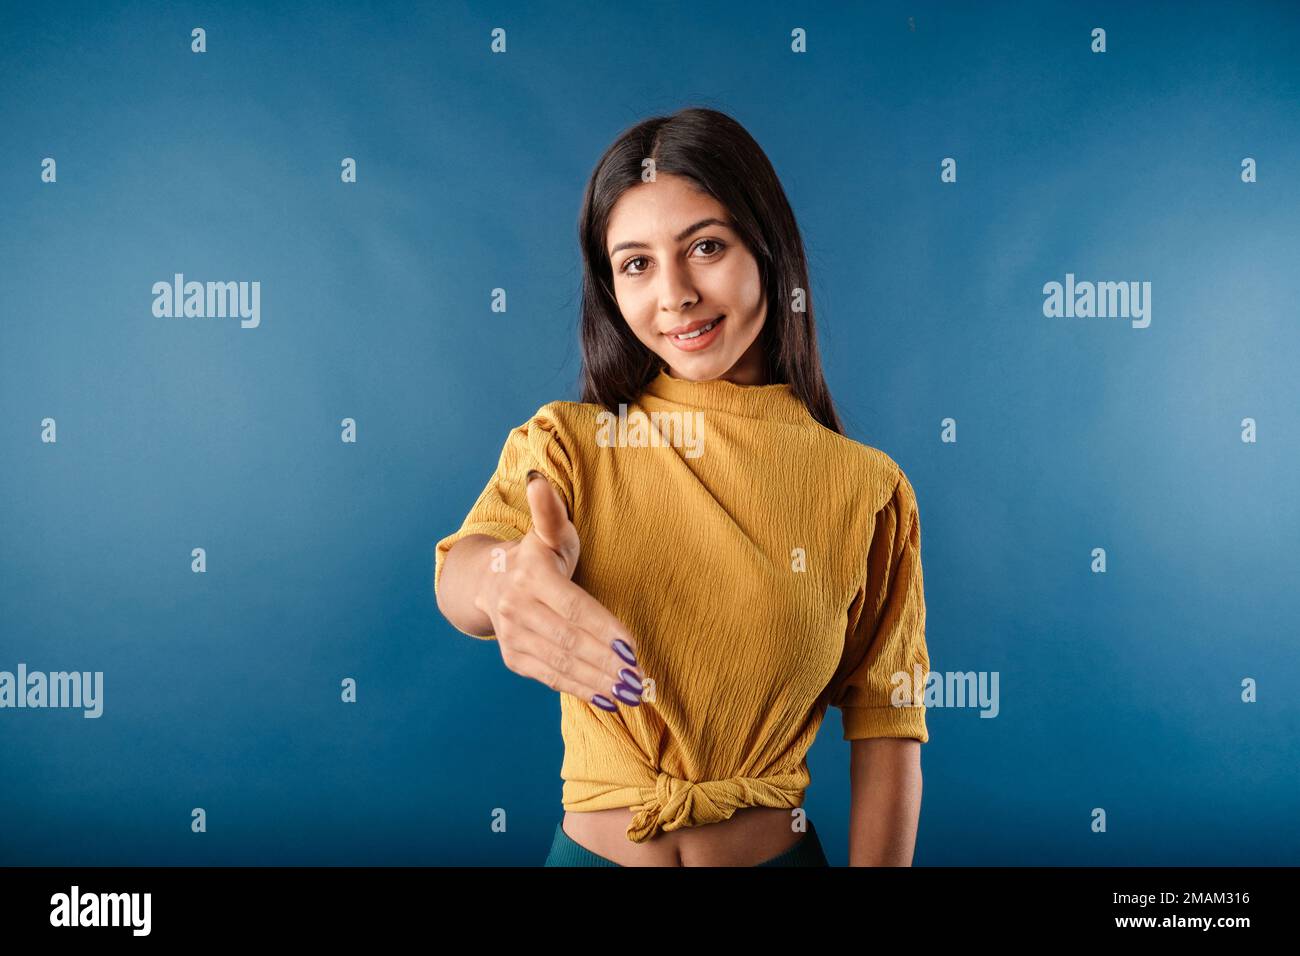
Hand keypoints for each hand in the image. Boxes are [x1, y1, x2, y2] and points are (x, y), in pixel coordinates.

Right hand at [474, 471, 643, 710]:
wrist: (491, 581)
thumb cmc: (537, 554)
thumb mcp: (549, 531)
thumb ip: (550, 511)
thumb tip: (538, 480)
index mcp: (530, 576)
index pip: (574, 608)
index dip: (603, 628)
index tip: (633, 647)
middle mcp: (516, 609)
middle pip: (569, 640)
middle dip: (606, 661)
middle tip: (638, 677)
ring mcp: (513, 637)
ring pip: (561, 663)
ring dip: (597, 680)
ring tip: (629, 691)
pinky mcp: (515, 658)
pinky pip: (551, 676)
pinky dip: (580, 688)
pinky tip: (607, 698)